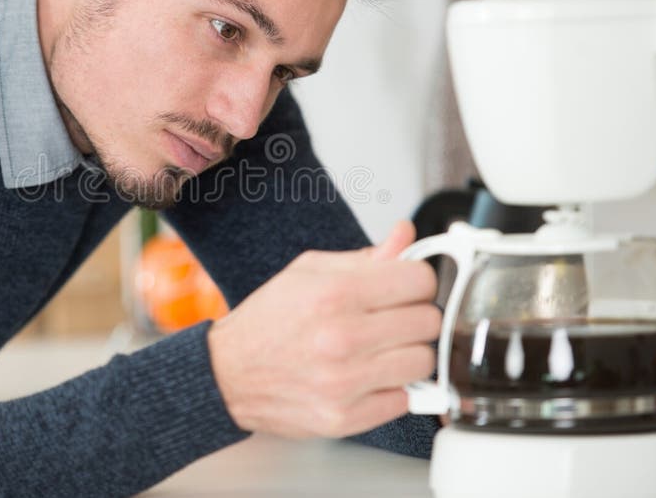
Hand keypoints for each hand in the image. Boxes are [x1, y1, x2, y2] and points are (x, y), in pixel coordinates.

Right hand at [208, 220, 440, 438]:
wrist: (227, 374)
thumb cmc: (268, 321)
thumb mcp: (308, 272)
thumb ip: (365, 257)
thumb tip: (405, 237)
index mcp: (334, 294)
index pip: (420, 281)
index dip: (418, 281)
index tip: (407, 287)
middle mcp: (342, 338)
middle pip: (428, 322)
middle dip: (415, 315)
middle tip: (393, 318)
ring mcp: (345, 382)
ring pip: (423, 362)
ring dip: (408, 353)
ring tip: (381, 349)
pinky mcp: (345, 417)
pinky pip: (404, 401)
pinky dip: (392, 388)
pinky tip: (368, 376)